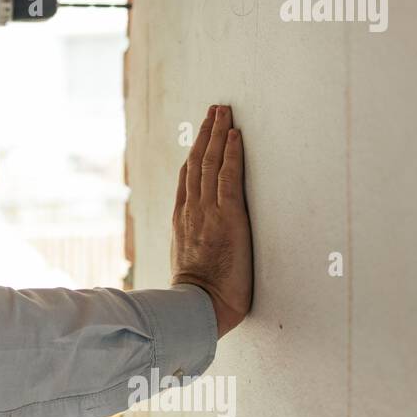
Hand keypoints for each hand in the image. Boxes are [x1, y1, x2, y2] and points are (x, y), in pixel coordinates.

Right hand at [171, 104, 253, 337]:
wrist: (197, 306)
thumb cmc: (197, 296)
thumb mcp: (187, 264)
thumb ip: (191, 245)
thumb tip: (199, 243)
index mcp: (181, 221)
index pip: (187, 179)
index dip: (194, 154)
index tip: (200, 136)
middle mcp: (191, 211)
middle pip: (196, 163)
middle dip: (206, 134)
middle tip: (214, 109)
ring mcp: (207, 212)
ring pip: (209, 163)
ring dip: (217, 134)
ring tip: (224, 112)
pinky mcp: (227, 217)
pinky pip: (228, 177)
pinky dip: (231, 154)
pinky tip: (235, 135)